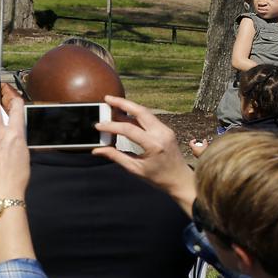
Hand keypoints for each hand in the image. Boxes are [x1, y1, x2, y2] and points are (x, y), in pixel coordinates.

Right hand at [93, 95, 197, 211]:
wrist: (180, 179)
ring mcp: (165, 130)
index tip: (98, 126)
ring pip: (145, 112)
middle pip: (139, 111)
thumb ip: (116, 157)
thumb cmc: (159, 178)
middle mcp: (161, 133)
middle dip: (122, 103)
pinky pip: (149, 118)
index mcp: (153, 145)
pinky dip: (136, 114)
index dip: (111, 126)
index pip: (128, 129)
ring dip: (129, 106)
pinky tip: (125, 114)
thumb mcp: (135, 169)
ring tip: (113, 103)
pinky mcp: (166, 130)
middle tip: (107, 98)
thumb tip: (98, 150)